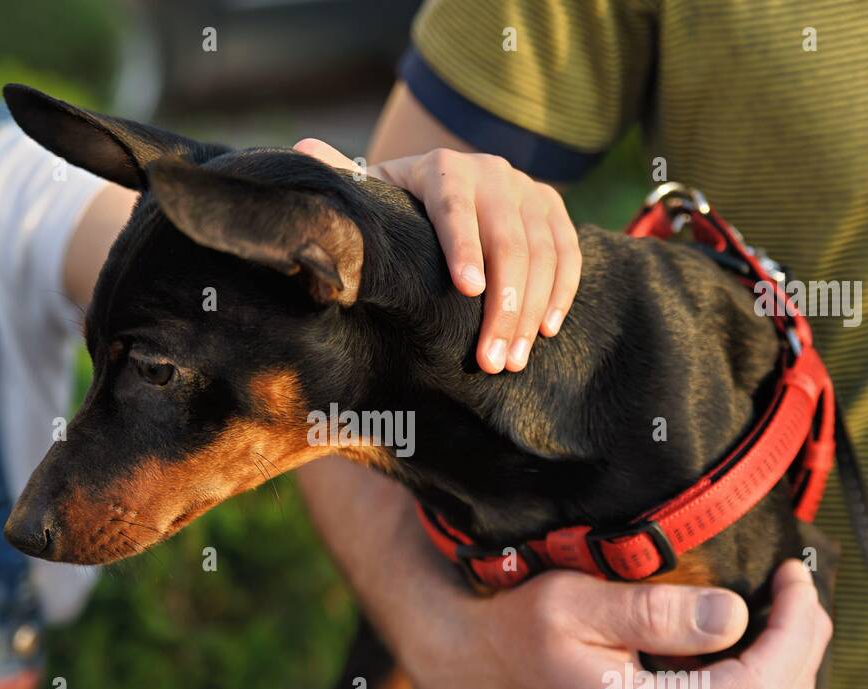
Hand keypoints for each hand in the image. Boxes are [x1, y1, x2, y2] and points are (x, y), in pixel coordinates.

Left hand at [295, 139, 581, 374]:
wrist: (445, 186)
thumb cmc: (398, 207)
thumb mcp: (373, 195)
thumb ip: (344, 180)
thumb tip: (299, 149)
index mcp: (441, 168)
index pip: (455, 205)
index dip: (463, 245)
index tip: (466, 290)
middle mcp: (491, 172)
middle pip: (507, 239)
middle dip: (502, 305)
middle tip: (490, 361)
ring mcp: (527, 189)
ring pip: (543, 251)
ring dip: (532, 310)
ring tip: (514, 360)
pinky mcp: (552, 209)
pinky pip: (568, 252)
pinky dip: (563, 292)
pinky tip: (547, 331)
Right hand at [403, 559, 831, 688]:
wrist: (470, 681)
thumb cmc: (515, 631)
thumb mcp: (575, 600)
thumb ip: (657, 610)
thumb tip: (736, 616)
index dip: (796, 631)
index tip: (794, 577)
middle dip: (804, 652)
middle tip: (799, 595)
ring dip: (794, 688)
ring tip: (787, 629)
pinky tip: (758, 672)